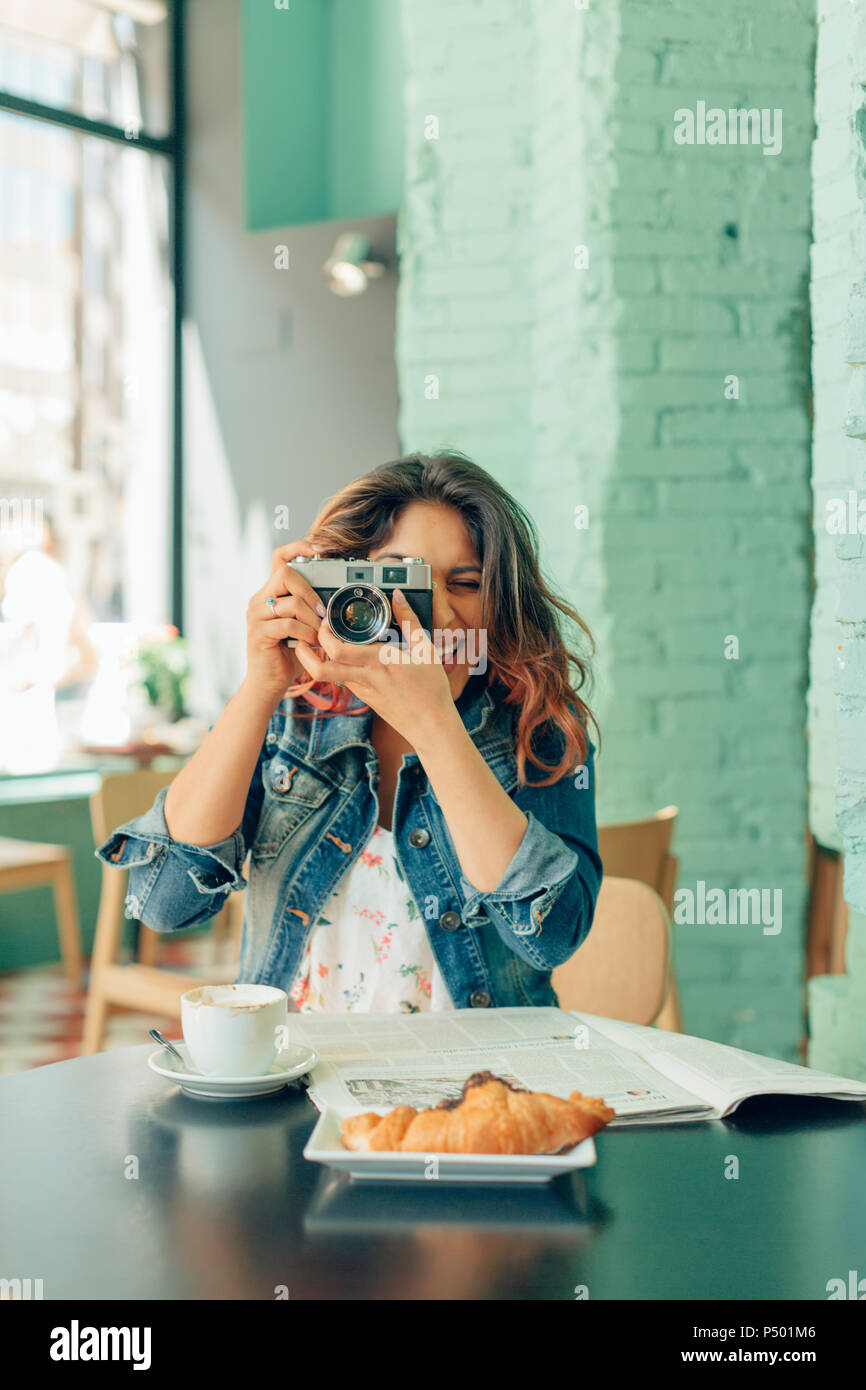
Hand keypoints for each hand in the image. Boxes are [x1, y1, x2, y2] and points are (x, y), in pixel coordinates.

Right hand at [244, 540, 326, 703]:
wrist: (269, 682)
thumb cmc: (290, 653)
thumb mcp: (306, 625)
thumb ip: (315, 608)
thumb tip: (343, 594)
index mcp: (271, 592)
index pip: (280, 556)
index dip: (299, 546)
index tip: (321, 548)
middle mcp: (259, 599)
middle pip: (285, 573)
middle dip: (310, 591)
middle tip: (323, 611)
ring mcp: (256, 615)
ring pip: (289, 602)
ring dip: (312, 618)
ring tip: (320, 632)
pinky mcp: (258, 633)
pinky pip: (287, 624)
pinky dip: (305, 633)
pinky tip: (312, 642)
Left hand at [294, 589, 456, 748]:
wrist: (432, 727)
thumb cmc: (432, 689)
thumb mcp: (426, 650)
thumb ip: (410, 621)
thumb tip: (399, 596)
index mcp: (380, 662)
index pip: (338, 649)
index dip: (324, 633)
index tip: (326, 620)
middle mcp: (366, 678)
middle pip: (321, 668)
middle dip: (307, 651)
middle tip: (307, 635)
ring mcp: (363, 691)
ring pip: (328, 676)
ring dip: (317, 660)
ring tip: (320, 643)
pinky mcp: (365, 699)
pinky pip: (343, 681)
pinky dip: (336, 668)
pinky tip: (343, 658)